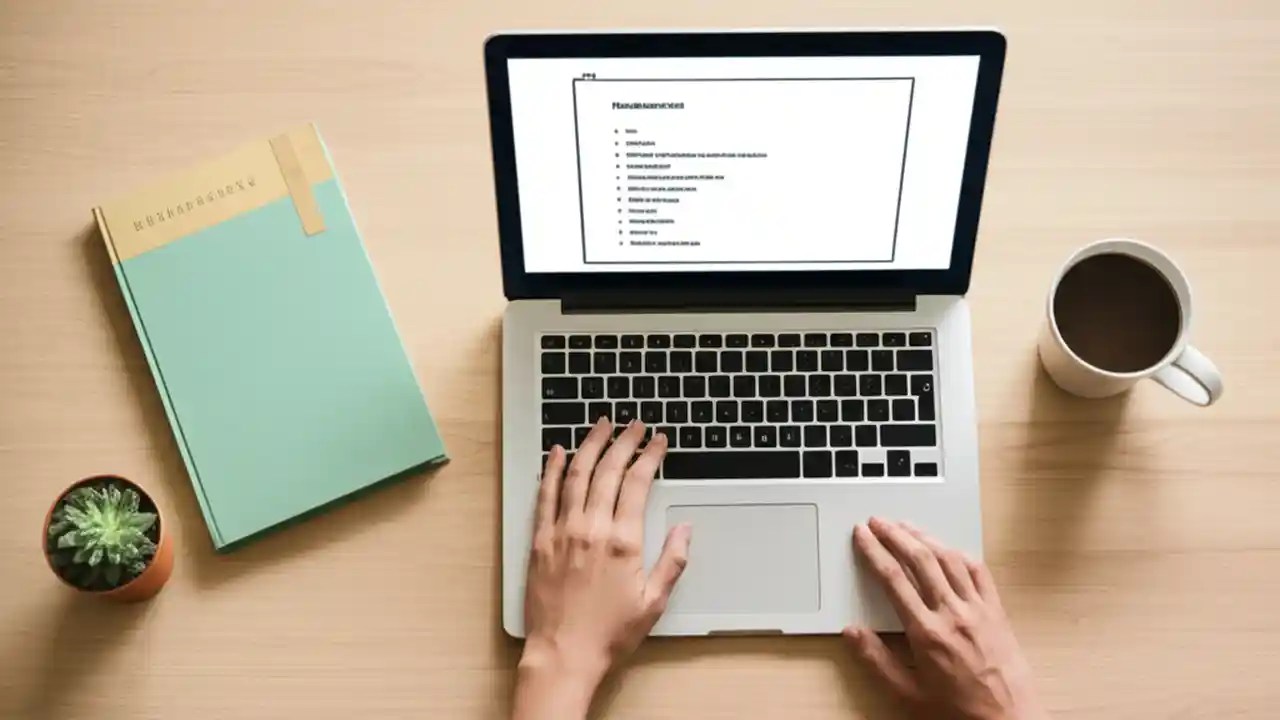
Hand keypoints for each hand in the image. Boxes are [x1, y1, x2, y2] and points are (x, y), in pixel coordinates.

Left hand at [513, 418, 690, 719]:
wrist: (563, 654)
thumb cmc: (609, 634)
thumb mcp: (654, 601)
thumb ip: (673, 560)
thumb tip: (685, 528)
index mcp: (624, 541)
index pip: (638, 483)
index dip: (650, 456)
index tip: (658, 441)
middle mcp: (592, 529)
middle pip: (608, 470)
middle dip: (624, 441)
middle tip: (634, 424)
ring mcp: (562, 532)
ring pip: (577, 475)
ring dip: (590, 445)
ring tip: (601, 425)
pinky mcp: (540, 541)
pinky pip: (545, 496)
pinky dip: (552, 470)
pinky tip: (557, 453)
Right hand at [845, 518, 1047, 719]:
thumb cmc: (959, 711)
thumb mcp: (907, 693)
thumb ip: (876, 660)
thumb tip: (852, 632)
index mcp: (926, 632)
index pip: (892, 579)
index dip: (874, 551)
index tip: (862, 535)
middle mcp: (952, 613)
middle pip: (920, 559)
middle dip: (895, 534)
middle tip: (878, 521)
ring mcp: (978, 609)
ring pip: (949, 559)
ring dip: (925, 537)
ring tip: (907, 526)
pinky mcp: (997, 611)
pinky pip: (979, 572)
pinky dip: (960, 554)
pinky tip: (948, 548)